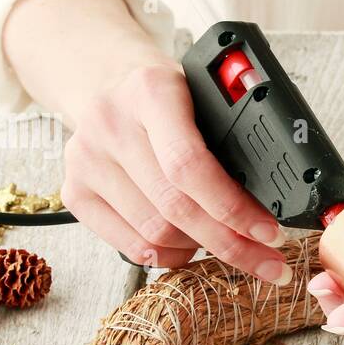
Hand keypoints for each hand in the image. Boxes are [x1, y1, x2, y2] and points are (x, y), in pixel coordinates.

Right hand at [59, 61, 290, 280]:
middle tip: (268, 262)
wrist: (106, 82)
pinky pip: (131, 246)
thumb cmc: (166, 97)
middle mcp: (110, 123)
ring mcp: (85, 160)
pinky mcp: (74, 191)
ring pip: (155, 233)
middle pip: (175, 207)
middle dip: (231, 243)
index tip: (270, 233)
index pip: (190, 165)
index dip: (234, 208)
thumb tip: (270, 204)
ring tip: (228, 244)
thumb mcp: (202, 97)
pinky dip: (169, 256)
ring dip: (202, 249)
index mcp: (150, 91)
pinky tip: (191, 248)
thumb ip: (228, 141)